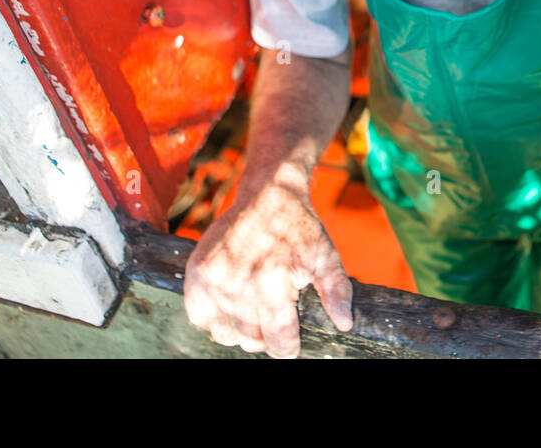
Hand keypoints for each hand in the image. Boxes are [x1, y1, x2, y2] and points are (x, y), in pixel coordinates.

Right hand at [183, 177, 352, 358]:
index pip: (278, 338)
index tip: (290, 345)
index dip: (287, 347)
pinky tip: (233, 302)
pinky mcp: (196, 273)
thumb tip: (344, 324)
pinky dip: (216, 318)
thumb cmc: (297, 226)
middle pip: (251, 341)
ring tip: (254, 309)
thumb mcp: (325, 255)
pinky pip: (200, 318)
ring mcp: (212, 279)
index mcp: (271, 281)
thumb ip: (337, 291)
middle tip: (275, 319)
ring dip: (240, 330)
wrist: (266, 194)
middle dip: (266, 337)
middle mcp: (238, 283)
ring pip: (225, 334)